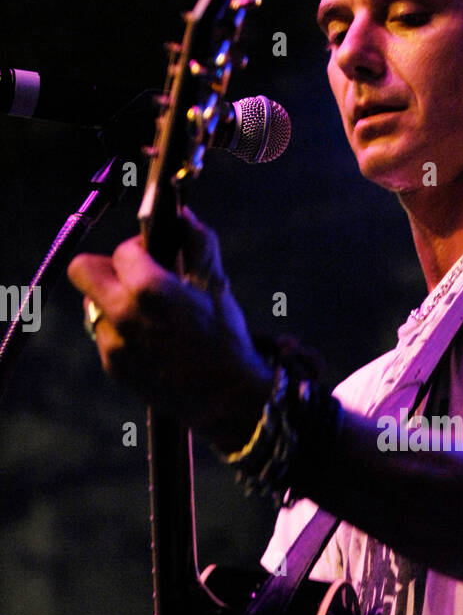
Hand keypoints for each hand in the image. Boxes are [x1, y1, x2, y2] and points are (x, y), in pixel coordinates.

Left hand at [68, 208, 271, 452]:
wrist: (226, 400)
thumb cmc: (226, 339)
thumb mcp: (218, 286)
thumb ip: (199, 242)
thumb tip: (182, 214)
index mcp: (149, 289)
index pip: (121, 250)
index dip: (140, 250)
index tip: (156, 258)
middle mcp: (123, 315)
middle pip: (83, 271)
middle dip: (106, 268)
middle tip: (133, 278)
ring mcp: (113, 343)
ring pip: (92, 305)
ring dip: (113, 302)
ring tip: (147, 315)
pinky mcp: (113, 366)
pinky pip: (104, 335)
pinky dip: (121, 331)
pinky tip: (151, 341)